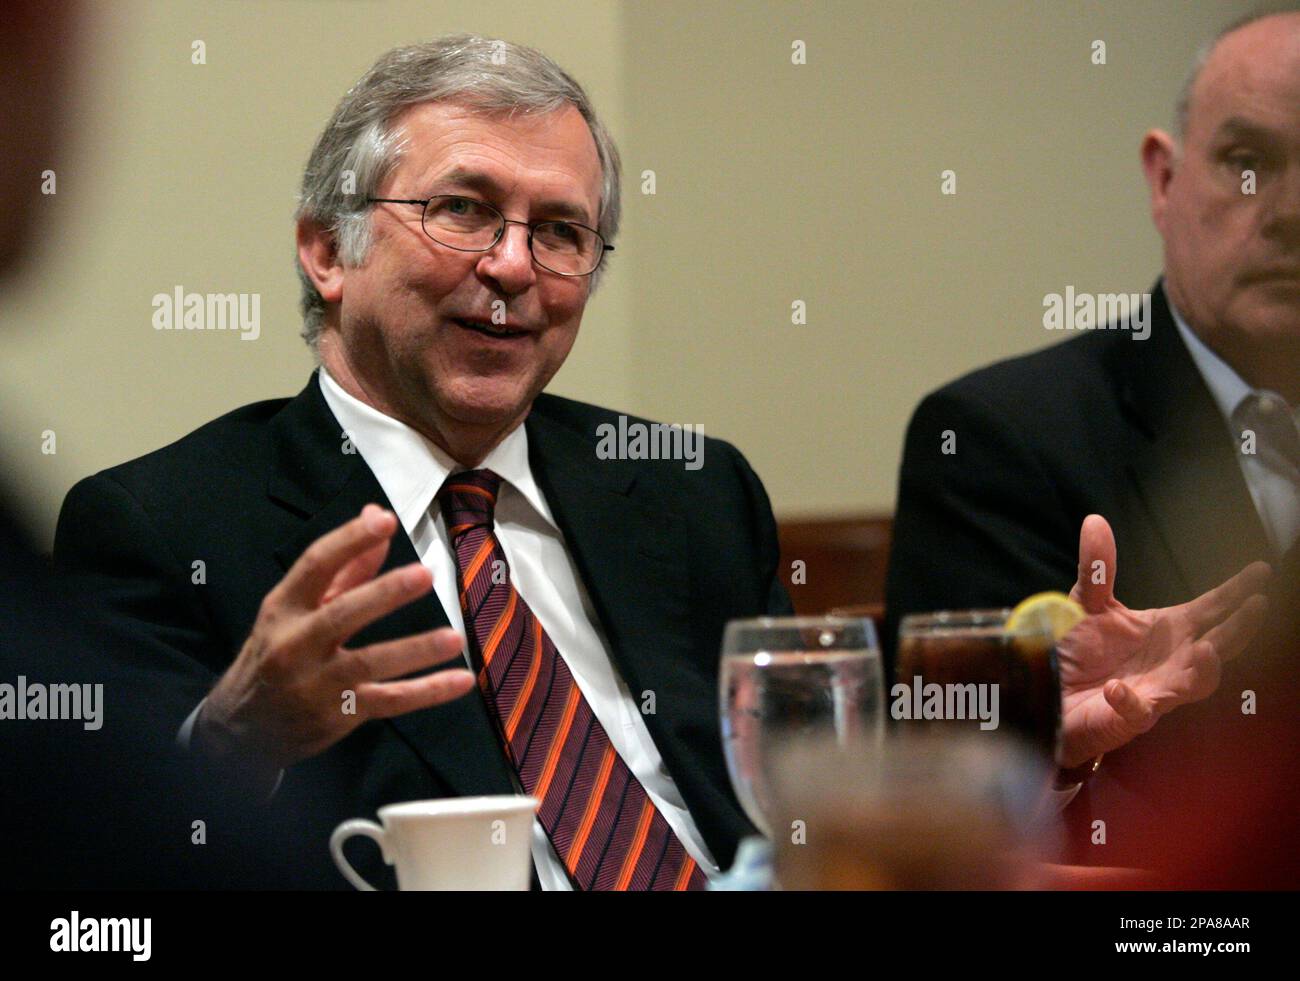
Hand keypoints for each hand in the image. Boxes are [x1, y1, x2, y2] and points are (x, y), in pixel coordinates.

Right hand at [194, 504, 474, 780]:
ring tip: (454, 638)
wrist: (243, 729)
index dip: (349, 541)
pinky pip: (390, 701)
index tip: (384, 520)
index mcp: (283, 608)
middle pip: (343, 614)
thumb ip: (344, 565)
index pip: (315, 566)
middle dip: (385, 594)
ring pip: (371, 662)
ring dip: (416, 650)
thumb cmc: (278, 653)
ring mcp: (318, 684)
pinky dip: (428, 692)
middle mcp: (296, 644)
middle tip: (424, 575)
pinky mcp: (340, 715)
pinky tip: (461, 680)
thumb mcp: (297, 609)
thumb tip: (374, 514)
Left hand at [1056, 514, 1270, 766]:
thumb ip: (1097, 568)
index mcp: (1167, 629)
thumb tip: (1095, 521)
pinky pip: (1137, 711)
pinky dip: (1129, 701)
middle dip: (1240, 626)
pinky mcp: (1128, 716)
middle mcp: (1172, 659)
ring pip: (1197, 683)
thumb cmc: (1078, 651)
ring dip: (1205, 668)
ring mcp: (1156, 690)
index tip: (1260, 570)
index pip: (1211, 608)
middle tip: (1257, 604)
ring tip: (1208, 649)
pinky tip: (1116, 689)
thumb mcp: (1087, 603)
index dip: (1236, 590)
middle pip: (1219, 643)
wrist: (1051, 693)